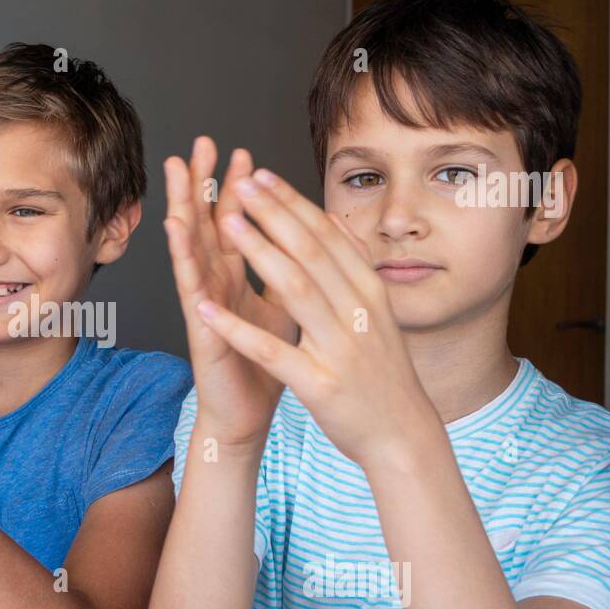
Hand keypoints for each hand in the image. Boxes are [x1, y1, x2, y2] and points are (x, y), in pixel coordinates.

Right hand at [164, 137, 297, 445]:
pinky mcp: (202, 329)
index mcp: (239, 279)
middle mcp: (218, 286)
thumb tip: (305, 239)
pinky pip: (192, 289)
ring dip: (184, 208)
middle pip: (208, 224)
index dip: (239, 190)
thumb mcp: (283, 311)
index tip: (244, 154)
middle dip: (204, 184)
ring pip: (192, 249)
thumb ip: (286, 275)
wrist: (249, 416)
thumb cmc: (264, 366)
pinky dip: (185, 259)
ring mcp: (206, 306)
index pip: (238, 224)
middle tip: (202, 145)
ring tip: (177, 176)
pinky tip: (177, 232)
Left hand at [193, 169, 439, 469]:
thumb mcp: (377, 313)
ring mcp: (340, 348)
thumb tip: (337, 220)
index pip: (327, 236)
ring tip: (225, 224)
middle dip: (273, 214)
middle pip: (310, 251)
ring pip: (295, 290)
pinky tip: (205, 310)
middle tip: (238, 183)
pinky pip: (272, 351)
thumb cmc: (381, 372)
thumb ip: (356, 267)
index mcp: (369, 292)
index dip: (292, 203)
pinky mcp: (320, 384)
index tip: (261, 174)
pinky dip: (238, 328)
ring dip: (259, 253)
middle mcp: (358, 312)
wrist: (403, 434)